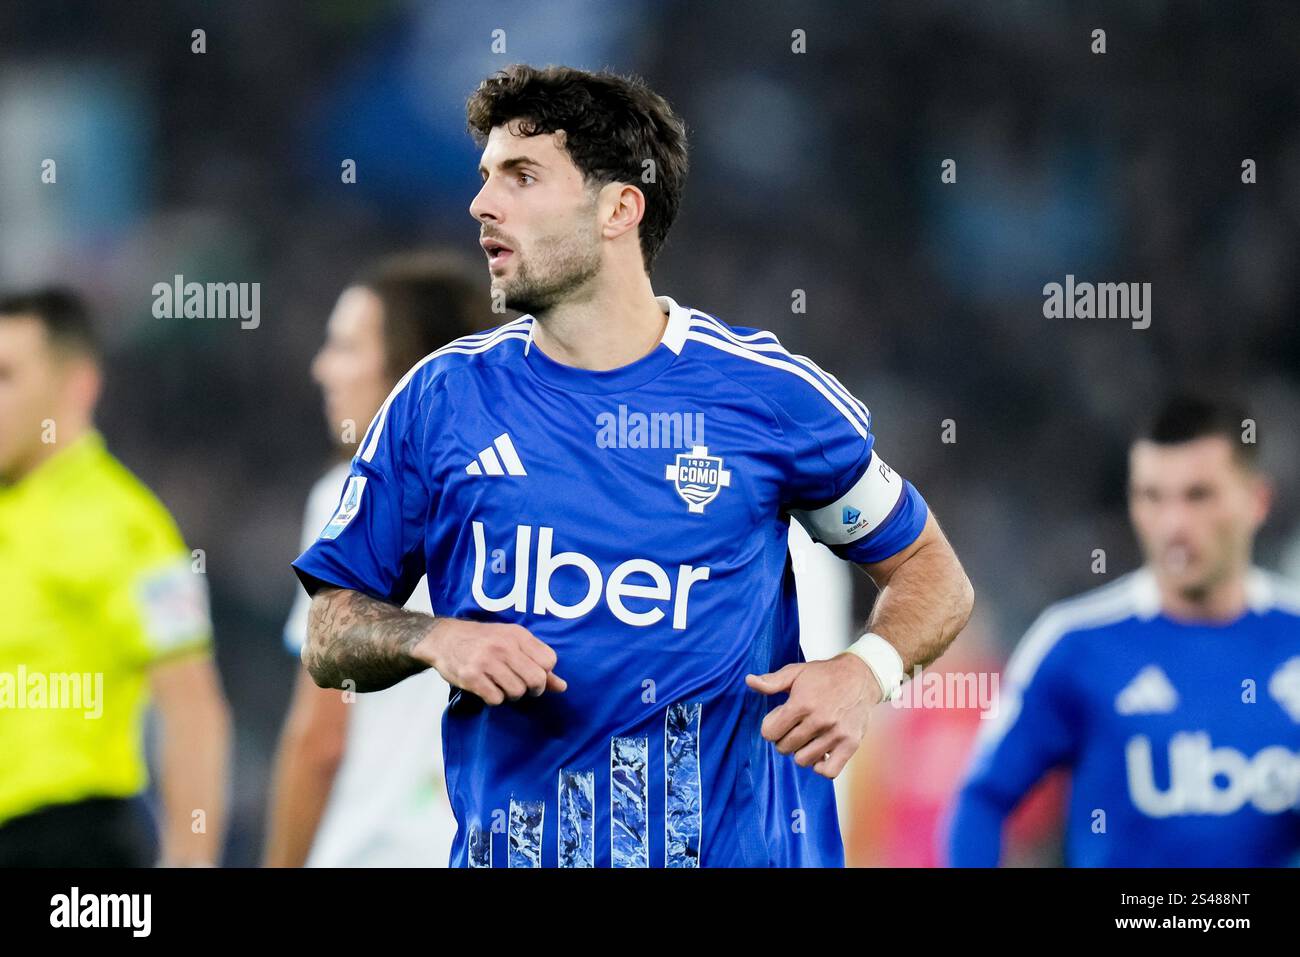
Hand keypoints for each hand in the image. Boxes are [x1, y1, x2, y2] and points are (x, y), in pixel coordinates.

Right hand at [414, 619, 566, 704]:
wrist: (443, 638)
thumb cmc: (482, 640)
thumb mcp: (512, 642)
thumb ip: (537, 661)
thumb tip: (562, 686)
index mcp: (517, 635)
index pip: (549, 661)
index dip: (545, 672)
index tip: (533, 673)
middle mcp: (503, 646)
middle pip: (536, 679)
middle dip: (532, 689)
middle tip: (522, 686)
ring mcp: (486, 662)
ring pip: (517, 691)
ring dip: (512, 694)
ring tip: (501, 685)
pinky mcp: (472, 677)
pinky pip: (496, 699)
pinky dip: (495, 698)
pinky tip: (488, 688)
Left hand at [745, 654, 882, 778]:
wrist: (861, 677)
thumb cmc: (825, 675)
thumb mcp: (796, 672)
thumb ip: (772, 681)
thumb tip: (749, 681)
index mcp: (802, 703)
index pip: (769, 732)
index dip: (770, 727)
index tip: (779, 720)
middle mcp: (819, 720)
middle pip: (784, 748)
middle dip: (784, 739)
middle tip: (794, 728)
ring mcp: (836, 734)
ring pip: (803, 761)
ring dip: (801, 752)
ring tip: (808, 738)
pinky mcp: (850, 744)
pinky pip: (829, 771)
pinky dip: (821, 767)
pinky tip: (820, 753)